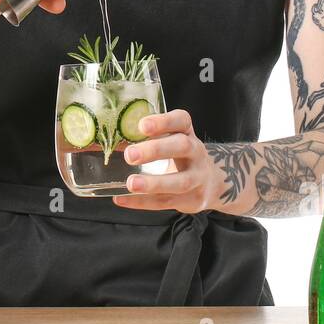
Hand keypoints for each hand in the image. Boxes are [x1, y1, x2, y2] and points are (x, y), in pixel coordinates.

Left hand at [112, 108, 229, 214]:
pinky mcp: (191, 200)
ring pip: (179, 181)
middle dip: (156, 150)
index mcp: (187, 133)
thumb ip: (148, 139)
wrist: (213, 183)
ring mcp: (197, 178)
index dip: (163, 121)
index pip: (181, 121)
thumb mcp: (172, 141)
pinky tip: (122, 199)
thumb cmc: (181, 157)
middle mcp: (196, 153)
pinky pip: (166, 202)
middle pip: (182, 147)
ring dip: (153, 183)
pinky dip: (142, 202)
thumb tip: (109, 139)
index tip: (142, 125)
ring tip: (131, 183)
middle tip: (130, 155)